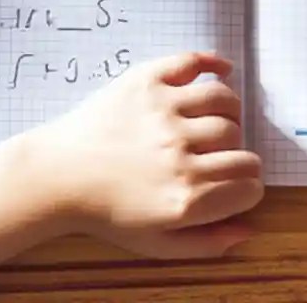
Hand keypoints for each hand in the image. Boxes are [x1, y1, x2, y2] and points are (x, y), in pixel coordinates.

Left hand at [19, 53, 262, 258]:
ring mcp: (164, 113)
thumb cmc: (106, 211)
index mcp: (187, 198)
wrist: (57, 176)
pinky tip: (223, 71)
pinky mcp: (146, 83)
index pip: (249, 184)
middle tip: (219, 156)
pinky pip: (193, 63)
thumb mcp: (156, 243)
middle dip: (238, 155)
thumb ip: (206, 243)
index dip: (247, 186)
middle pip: (240, 145)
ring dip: (230, 113)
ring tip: (216, 121)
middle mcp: (180, 155)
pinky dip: (215, 64)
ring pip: (225, 103)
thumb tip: (249, 229)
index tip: (235, 183)